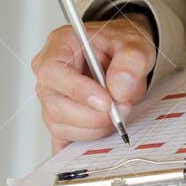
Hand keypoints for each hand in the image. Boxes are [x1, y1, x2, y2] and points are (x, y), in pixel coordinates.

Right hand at [31, 15, 155, 151]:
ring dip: (94, 128)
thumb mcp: (135, 43)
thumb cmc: (121, 45)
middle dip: (93, 115)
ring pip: (61, 126)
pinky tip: (100, 134)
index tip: (105, 101)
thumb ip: (130, 62)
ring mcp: (51, 100)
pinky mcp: (60, 120)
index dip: (77, 90)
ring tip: (118, 113)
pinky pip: (64, 140)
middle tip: (122, 109)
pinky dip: (83, 142)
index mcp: (60, 45)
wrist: (124, 55)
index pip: (53, 72)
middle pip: (55, 106)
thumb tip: (119, 89)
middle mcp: (50, 75)